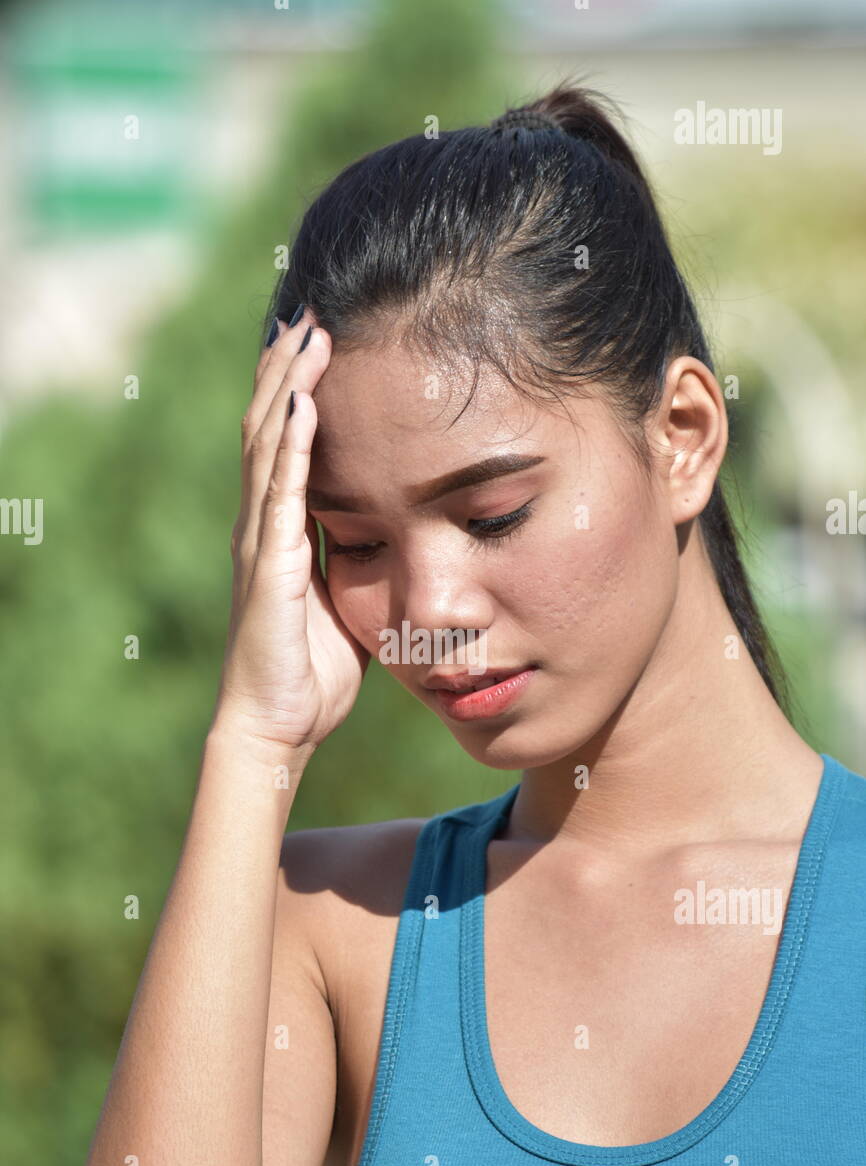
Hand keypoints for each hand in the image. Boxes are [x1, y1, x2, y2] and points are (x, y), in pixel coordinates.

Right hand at [212, 311, 368, 758]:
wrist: (277, 726)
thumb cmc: (311, 674)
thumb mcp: (345, 602)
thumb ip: (357, 563)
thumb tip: (391, 536)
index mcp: (282, 532)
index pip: (287, 444)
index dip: (299, 391)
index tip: (322, 343)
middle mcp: (262, 525)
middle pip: (271, 427)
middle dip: (290, 369)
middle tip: (312, 312)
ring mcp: (260, 542)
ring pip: (270, 446)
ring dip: (289, 388)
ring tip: (308, 335)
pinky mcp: (269, 566)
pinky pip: (281, 494)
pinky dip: (292, 446)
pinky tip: (305, 404)